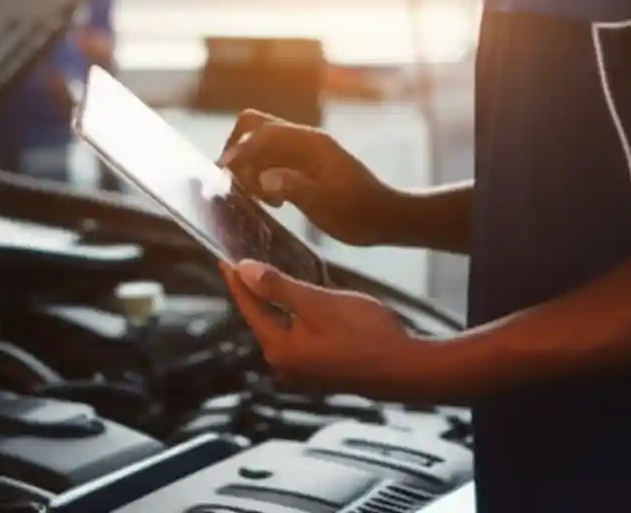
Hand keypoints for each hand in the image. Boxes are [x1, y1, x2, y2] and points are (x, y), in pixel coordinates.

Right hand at [218, 110, 392, 245]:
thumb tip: (264, 178)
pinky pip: (271, 160)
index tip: (225, 176)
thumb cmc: (359, 213)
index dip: (239, 152)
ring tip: (264, 199)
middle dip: (238, 151)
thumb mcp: (326, 204)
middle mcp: (304, 140)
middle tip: (239, 185)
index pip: (262, 133)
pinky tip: (275, 201)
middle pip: (255, 126)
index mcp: (310, 144)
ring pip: (260, 144)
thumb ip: (294, 187)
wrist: (385, 217)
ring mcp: (303, 150)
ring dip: (251, 167)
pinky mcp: (303, 164)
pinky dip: (263, 175)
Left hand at [221, 260, 415, 394]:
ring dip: (274, 304)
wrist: (407, 370)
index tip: (223, 258)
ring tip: (267, 278)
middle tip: (243, 265)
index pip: (248, 307)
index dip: (236, 280)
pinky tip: (299, 302)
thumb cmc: (365, 334)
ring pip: (280, 329)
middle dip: (252, 292)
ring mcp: (304, 371)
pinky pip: (297, 337)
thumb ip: (279, 287)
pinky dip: (293, 317)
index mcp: (279, 349)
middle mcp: (286, 365)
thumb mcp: (319, 303)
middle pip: (261, 320)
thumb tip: (243, 271)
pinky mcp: (322, 370)